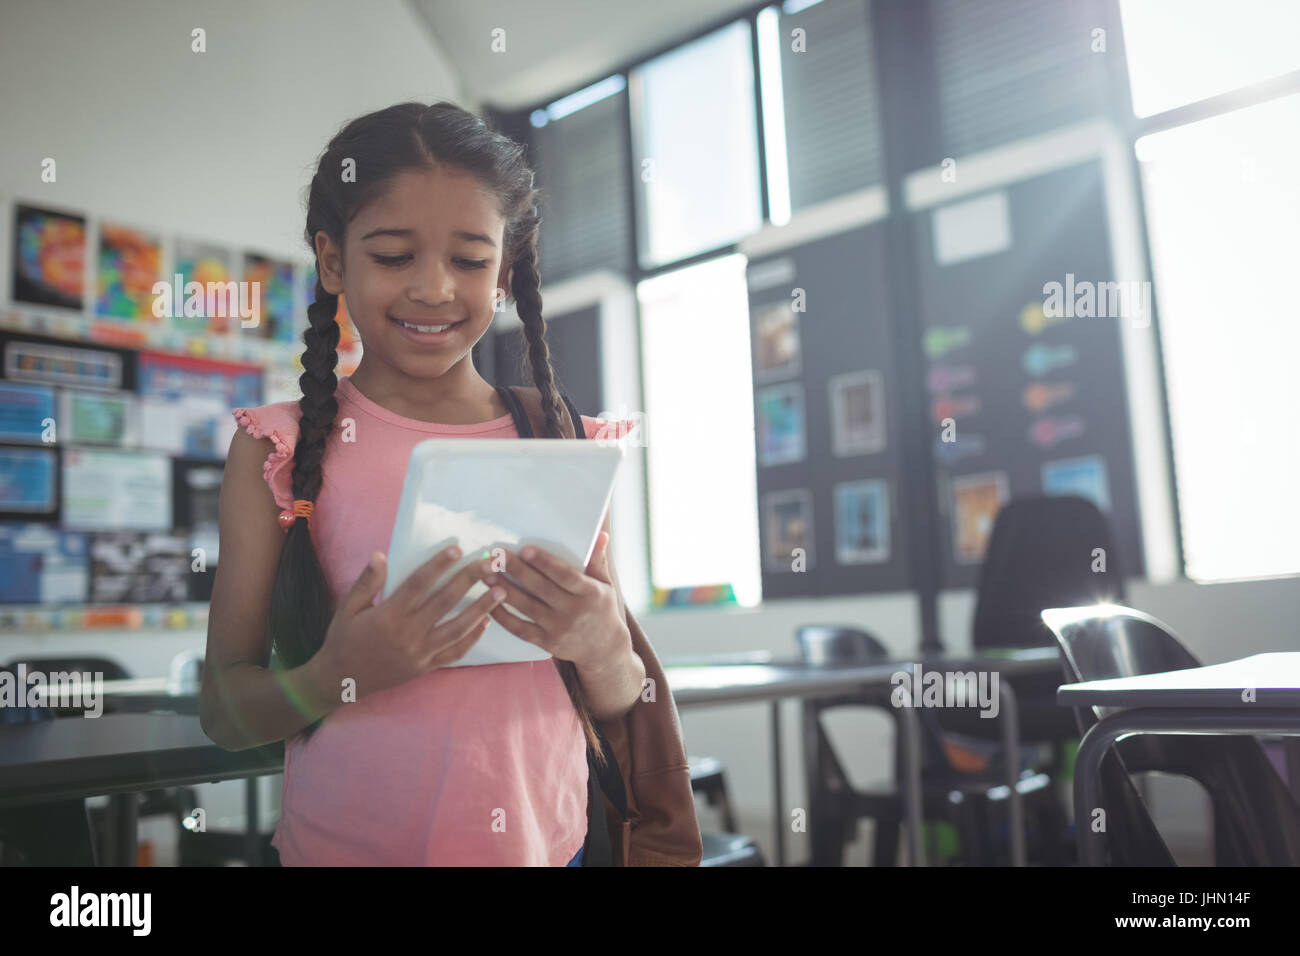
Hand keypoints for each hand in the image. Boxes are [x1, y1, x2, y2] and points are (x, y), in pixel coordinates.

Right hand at [315, 545, 506, 700]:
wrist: (341, 681)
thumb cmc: (343, 639)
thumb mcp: (347, 608)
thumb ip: (366, 583)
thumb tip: (380, 555)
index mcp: (388, 616)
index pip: (419, 584)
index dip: (438, 565)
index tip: (457, 549)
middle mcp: (407, 634)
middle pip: (444, 602)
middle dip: (468, 581)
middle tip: (489, 564)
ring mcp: (420, 653)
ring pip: (457, 629)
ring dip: (481, 610)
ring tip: (500, 592)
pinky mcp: (426, 667)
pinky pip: (454, 653)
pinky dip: (472, 638)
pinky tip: (486, 623)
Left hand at [481, 532, 629, 671]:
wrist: (604, 649)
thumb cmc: (602, 609)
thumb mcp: (606, 585)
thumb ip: (598, 561)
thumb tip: (601, 535)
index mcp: (590, 593)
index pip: (564, 575)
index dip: (544, 562)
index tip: (525, 549)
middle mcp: (574, 612)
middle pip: (541, 588)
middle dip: (516, 570)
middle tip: (496, 556)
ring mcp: (558, 629)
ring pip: (527, 607)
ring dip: (505, 590)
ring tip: (487, 574)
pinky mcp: (546, 643)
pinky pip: (520, 629)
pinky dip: (504, 616)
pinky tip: (490, 602)